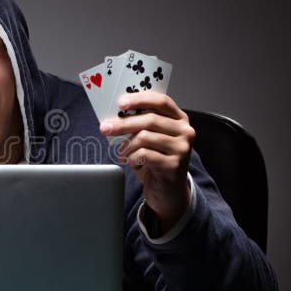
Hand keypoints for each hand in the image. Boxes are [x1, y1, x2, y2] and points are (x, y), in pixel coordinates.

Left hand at [100, 91, 194, 232]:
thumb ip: (140, 125)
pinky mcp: (174, 165)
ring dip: (127, 145)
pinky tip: (132, 162)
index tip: (121, 102)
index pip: (161, 101)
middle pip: (150, 120)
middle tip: (105, 127)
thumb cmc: (156, 161)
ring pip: (144, 137)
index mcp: (179, 119)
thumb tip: (115, 115)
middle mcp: (185, 132)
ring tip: (123, 152)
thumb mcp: (151, 139)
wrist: (168, 191)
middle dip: (123, 123)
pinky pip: (144, 155)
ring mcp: (182, 149)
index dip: (140, 99)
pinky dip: (132, 158)